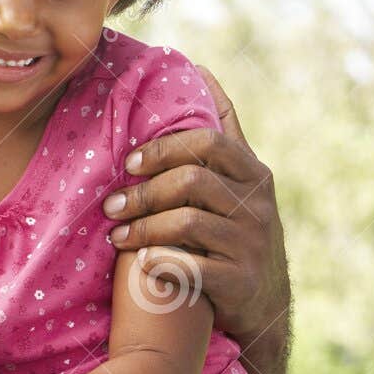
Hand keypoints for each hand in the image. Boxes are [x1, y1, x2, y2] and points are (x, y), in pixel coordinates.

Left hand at [103, 66, 289, 342]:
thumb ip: (222, 134)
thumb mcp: (239, 181)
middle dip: (143, 192)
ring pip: (186, 222)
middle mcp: (257, 205)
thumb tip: (200, 69)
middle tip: (110, 205)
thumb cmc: (235, 230)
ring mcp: (251, 244)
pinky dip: (159, 262)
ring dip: (142, 228)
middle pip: (191, 180)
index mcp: (253, 174)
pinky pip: (190, 266)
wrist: (263, 304)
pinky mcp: (239, 281)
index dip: (165, 147)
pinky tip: (141, 263)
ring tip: (115, 236)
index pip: (211, 142)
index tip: (130, 160)